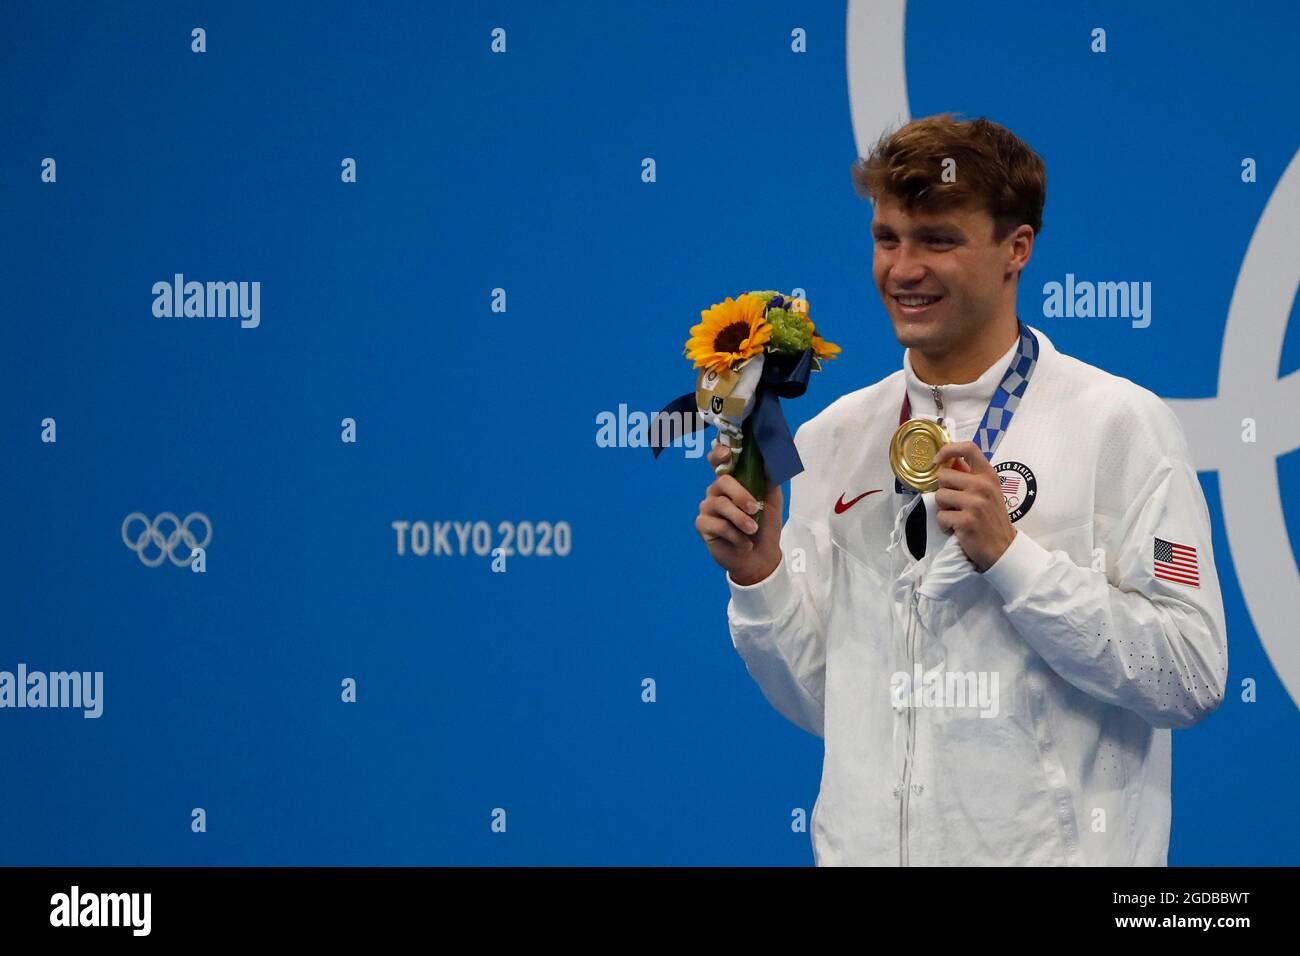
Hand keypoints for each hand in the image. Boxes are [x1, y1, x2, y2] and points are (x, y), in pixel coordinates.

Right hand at [696, 439, 782, 585]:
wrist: (761, 557)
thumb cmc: (765, 526)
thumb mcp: (773, 499)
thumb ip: (770, 477)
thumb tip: (771, 457)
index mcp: (733, 481)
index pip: (719, 460)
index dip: (719, 452)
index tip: (727, 452)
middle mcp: (717, 491)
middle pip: (722, 481)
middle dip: (741, 495)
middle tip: (755, 509)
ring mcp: (708, 507)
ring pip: (721, 505)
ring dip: (741, 519)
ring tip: (753, 530)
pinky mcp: (703, 525)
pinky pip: (717, 525)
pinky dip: (735, 535)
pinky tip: (744, 544)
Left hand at [931, 441, 1016, 572]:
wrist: (1003, 548)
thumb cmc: (991, 518)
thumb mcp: (987, 491)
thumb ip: (970, 475)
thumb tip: (947, 461)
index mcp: (988, 475)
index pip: (968, 448)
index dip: (948, 449)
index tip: (937, 460)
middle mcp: (982, 485)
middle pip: (943, 476)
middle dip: (943, 491)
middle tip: (955, 504)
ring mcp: (975, 503)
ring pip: (939, 496)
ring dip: (943, 509)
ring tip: (957, 517)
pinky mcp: (966, 521)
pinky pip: (940, 516)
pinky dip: (944, 525)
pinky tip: (957, 529)